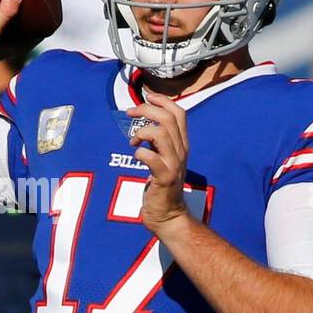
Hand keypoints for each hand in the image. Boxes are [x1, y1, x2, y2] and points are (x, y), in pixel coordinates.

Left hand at [127, 91, 191, 234]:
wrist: (169, 215)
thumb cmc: (163, 187)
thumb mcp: (165, 159)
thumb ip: (160, 142)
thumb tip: (146, 124)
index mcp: (182, 145)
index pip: (179, 113)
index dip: (162, 100)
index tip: (147, 96)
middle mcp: (181, 151)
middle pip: (169, 118)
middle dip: (146, 110)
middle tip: (130, 113)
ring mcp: (174, 164)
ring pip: (161, 134)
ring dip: (142, 132)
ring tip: (133, 140)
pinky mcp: (164, 178)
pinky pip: (151, 157)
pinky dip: (140, 152)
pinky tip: (136, 155)